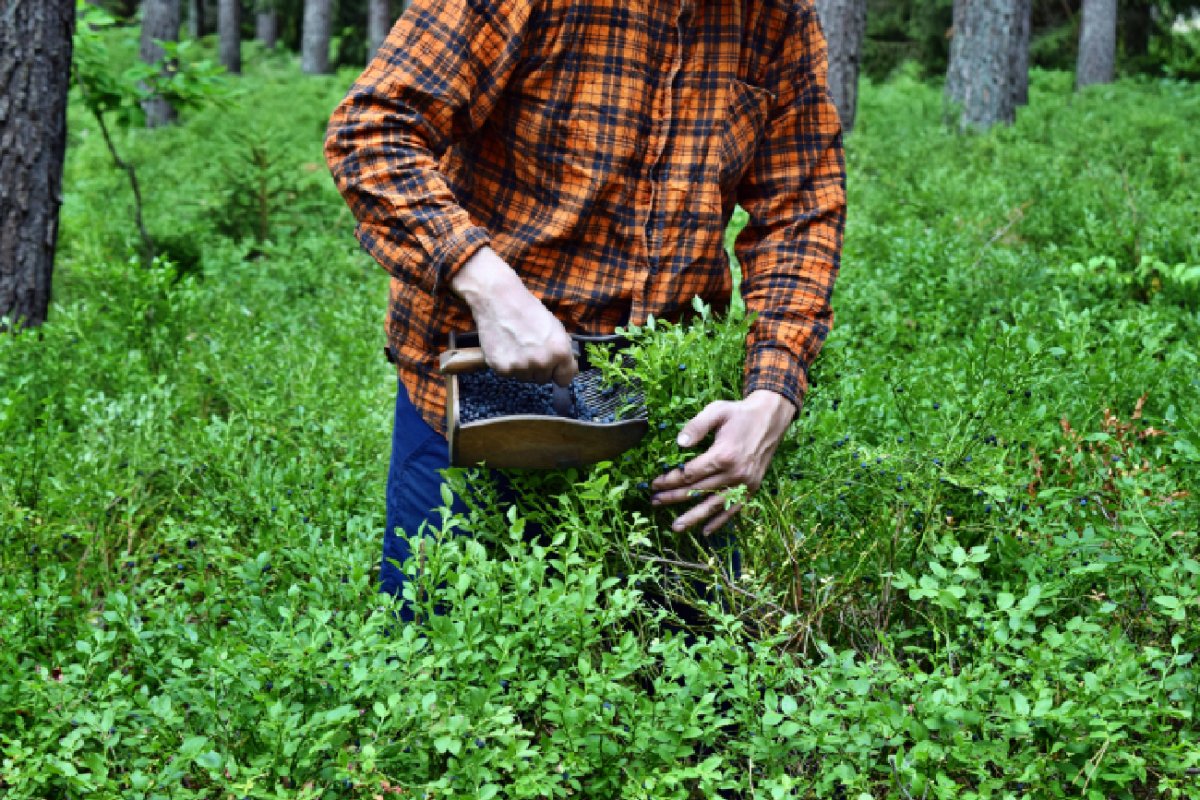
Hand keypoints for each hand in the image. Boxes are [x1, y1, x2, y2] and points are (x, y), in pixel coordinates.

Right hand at [450, 247, 577, 384]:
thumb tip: (569, 368)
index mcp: (560, 351)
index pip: (565, 380)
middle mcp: (542, 362)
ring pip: (525, 378)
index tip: (554, 368)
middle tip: (530, 349)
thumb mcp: (555, 327)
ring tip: (517, 346)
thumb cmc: (529, 310)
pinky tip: (506, 347)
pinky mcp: (502, 368)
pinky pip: (509, 374)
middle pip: (543, 379)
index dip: (559, 372)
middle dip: (539, 368)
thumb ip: (563, 350)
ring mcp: (521, 367)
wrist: (499, 300)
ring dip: (523, 367)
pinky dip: (507, 364)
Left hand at [650, 390, 795, 533]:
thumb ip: (696, 426)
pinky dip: (720, 521)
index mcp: (723, 455)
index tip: (654, 484)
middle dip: (674, 498)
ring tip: (676, 526)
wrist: (770, 419)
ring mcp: (744, 483)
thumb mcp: (717, 410)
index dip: (669, 480)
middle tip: (655, 503)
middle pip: (698, 491)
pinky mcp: (751, 488)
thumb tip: (679, 443)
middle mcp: (734, 473)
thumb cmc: (740, 414)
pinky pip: (733, 509)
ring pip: (714, 505)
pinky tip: (706, 531)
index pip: (689, 474)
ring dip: (693, 517)